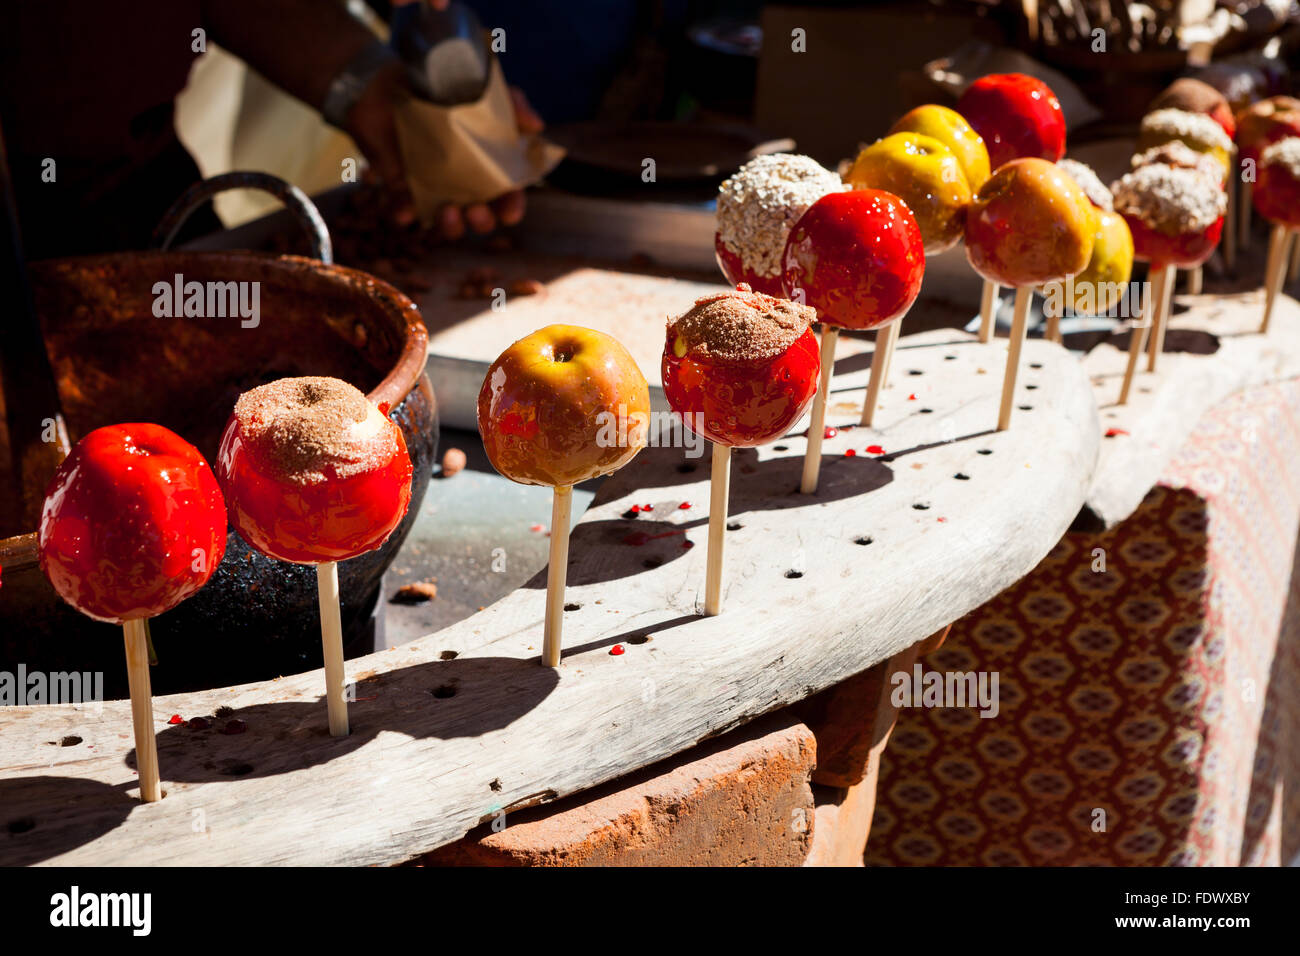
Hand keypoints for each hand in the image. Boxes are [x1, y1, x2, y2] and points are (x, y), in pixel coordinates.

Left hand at [346, 0, 544, 235]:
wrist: (389, 79)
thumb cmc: (441, 86)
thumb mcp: (480, 88)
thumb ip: (511, 104)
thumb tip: (537, 126)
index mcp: (486, 164)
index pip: (506, 194)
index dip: (511, 207)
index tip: (509, 211)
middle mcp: (462, 181)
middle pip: (480, 217)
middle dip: (483, 222)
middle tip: (476, 211)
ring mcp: (432, 186)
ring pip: (447, 223)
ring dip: (451, 227)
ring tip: (448, 212)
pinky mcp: (400, 185)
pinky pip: (403, 210)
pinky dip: (404, 215)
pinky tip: (405, 211)